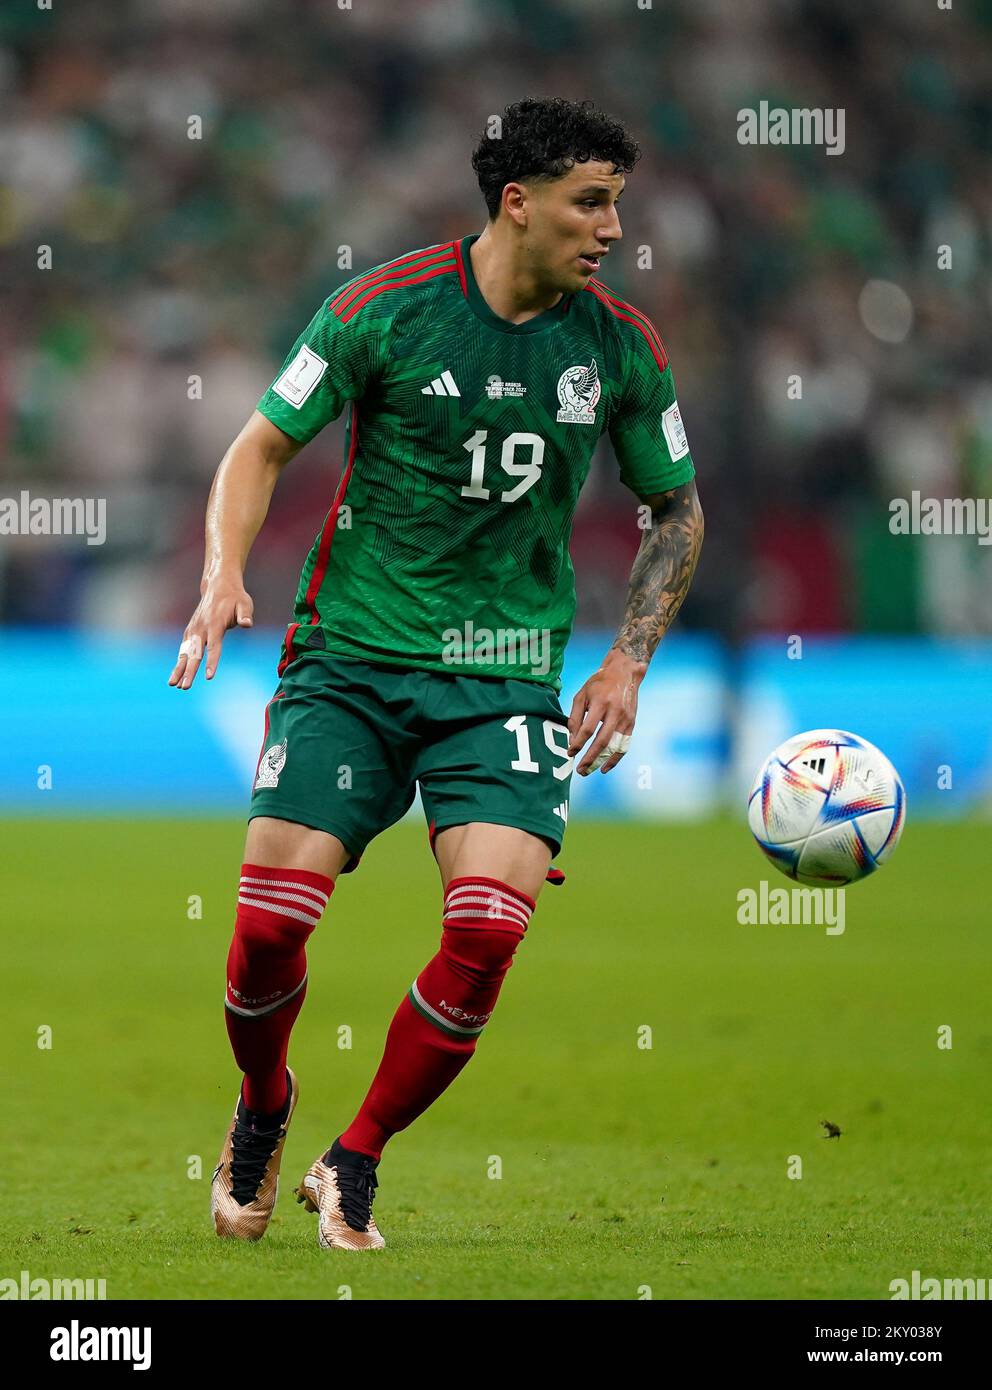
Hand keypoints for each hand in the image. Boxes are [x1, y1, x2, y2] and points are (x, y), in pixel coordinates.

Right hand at [168, 574, 253, 689]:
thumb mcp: (244, 603)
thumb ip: (245, 614)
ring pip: (185, 652)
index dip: (211, 662)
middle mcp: (201, 628)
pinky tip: (176, 675)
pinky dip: (179, 661)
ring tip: (173, 684)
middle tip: (185, 687)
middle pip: (195, 653)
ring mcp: (193, 629)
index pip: (213, 646)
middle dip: (190, 671)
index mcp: (215, 623)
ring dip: (179, 669)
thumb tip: (247, 624)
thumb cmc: (235, 598)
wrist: (218, 586)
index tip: (208, 676)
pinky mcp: (190, 631)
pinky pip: (184, 649)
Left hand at [567, 647, 645, 774]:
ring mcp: (626, 718)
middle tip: (580, 770)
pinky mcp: (632, 723)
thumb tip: (572, 739)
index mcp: (600, 703)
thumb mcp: (582, 695)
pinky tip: (605, 767)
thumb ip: (575, 717)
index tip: (570, 753)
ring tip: (590, 771)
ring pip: (615, 745)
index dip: (578, 743)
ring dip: (602, 761)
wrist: (624, 673)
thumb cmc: (599, 684)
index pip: (588, 729)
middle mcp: (615, 711)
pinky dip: (615, 758)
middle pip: (602, 741)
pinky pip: (624, 745)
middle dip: (590, 758)